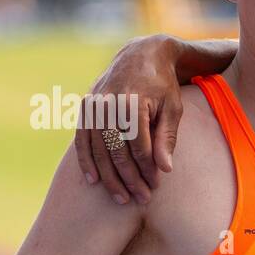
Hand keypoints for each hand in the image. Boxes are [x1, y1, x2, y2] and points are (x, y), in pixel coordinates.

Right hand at [74, 34, 183, 205]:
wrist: (140, 56)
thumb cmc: (162, 86)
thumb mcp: (172, 109)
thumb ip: (166, 138)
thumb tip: (164, 169)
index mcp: (133, 103)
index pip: (139, 147)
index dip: (147, 170)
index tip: (155, 187)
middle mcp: (109, 104)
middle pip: (117, 152)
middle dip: (129, 179)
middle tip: (141, 199)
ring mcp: (94, 105)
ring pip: (98, 149)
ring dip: (109, 177)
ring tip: (121, 198)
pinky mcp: (85, 106)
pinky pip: (82, 138)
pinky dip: (86, 160)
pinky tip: (93, 180)